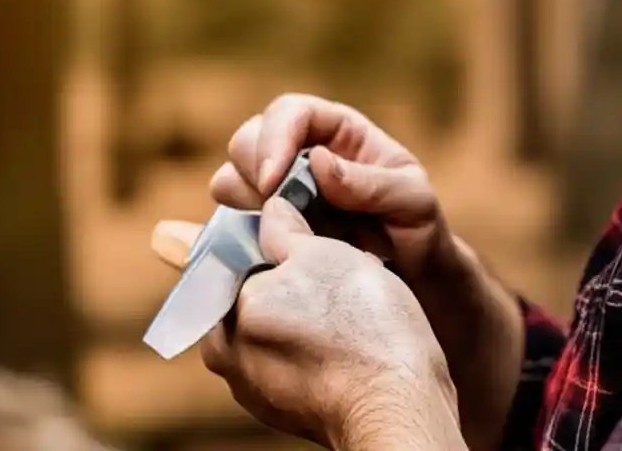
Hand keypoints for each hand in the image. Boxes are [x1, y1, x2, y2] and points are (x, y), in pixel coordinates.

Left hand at [201, 197, 463, 449]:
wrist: (397, 407)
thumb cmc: (360, 328)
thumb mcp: (321, 253)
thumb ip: (282, 228)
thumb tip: (271, 212)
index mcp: (224, 311)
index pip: (232, 257)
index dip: (269, 237)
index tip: (301, 232)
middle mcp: (227, 357)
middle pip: (252, 295)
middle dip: (287, 278)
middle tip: (333, 267)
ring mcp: (255, 389)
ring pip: (277, 329)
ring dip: (305, 313)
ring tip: (350, 305)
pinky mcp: (286, 409)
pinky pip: (296, 362)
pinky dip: (317, 346)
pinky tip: (351, 338)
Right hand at [210, 94, 448, 282]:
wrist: (413, 279)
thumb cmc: (419, 230)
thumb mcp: (414, 202)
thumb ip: (373, 183)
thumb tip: (317, 160)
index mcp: (338, 131)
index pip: (291, 111)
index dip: (274, 138)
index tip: (272, 181)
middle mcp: (301, 154)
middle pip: (249, 138)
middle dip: (252, 169)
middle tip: (273, 208)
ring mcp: (280, 191)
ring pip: (231, 177)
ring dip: (242, 202)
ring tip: (278, 231)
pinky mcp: (266, 228)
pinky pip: (231, 221)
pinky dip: (236, 233)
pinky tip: (264, 250)